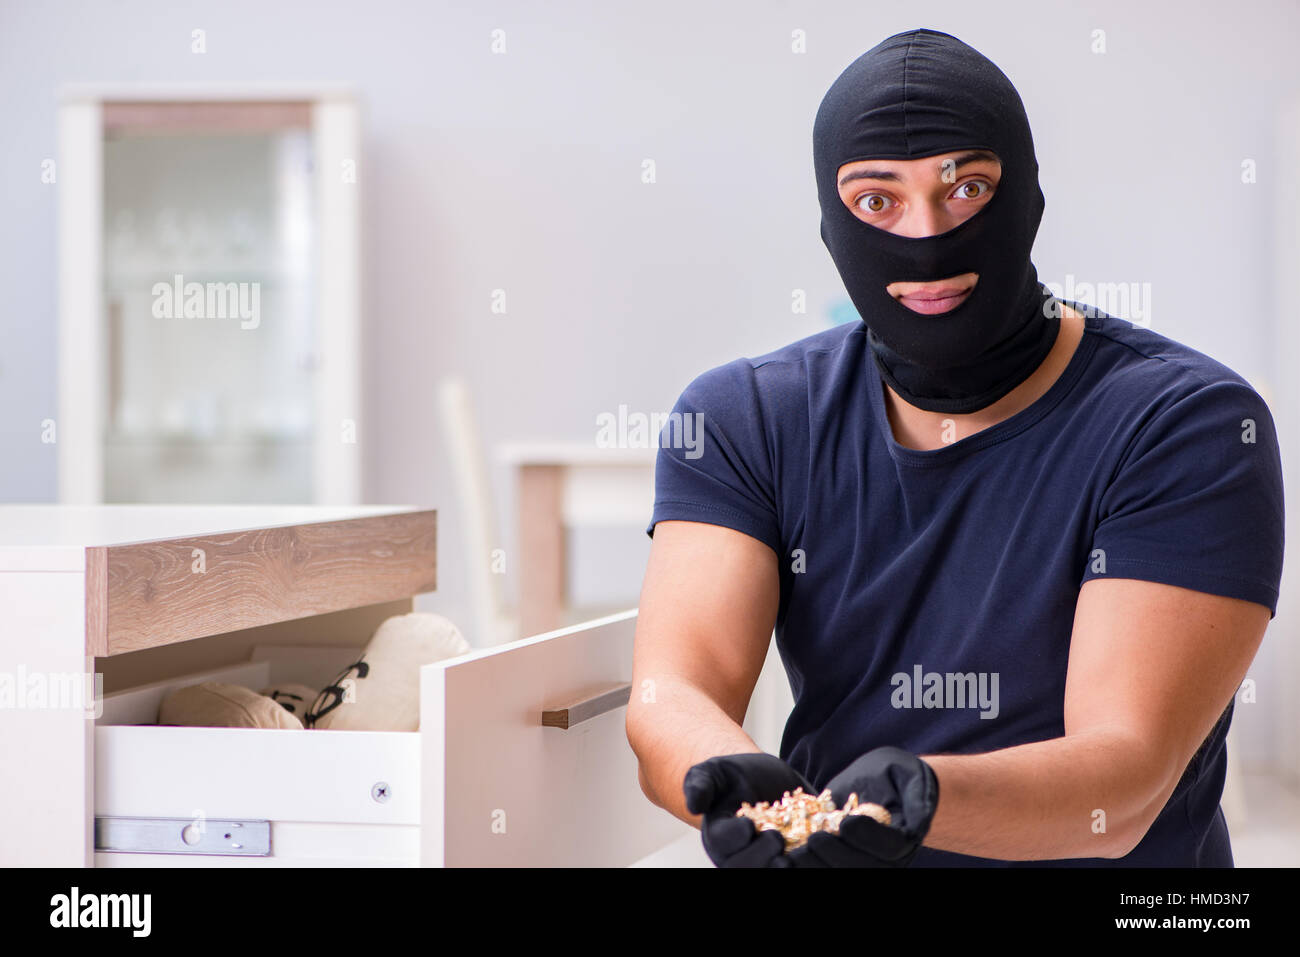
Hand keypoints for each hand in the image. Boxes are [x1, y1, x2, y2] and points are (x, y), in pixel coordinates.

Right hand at [683, 752, 813, 866]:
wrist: (764, 782)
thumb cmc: (735, 776)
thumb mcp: (715, 772)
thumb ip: (700, 784)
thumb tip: (693, 806)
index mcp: (717, 836)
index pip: (722, 844)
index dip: (735, 837)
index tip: (749, 824)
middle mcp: (736, 857)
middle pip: (743, 868)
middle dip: (760, 857)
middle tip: (777, 838)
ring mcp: (761, 862)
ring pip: (769, 872)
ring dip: (782, 866)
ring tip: (797, 851)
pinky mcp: (786, 862)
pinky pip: (794, 868)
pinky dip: (805, 863)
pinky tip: (814, 850)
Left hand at [787, 746, 939, 866]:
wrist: (881, 785)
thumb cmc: (894, 774)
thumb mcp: (906, 774)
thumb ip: (914, 795)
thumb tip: (921, 815)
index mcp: (904, 839)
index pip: (889, 848)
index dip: (867, 837)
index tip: (846, 823)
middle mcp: (885, 859)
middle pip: (861, 867)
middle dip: (834, 855)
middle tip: (813, 840)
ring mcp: (862, 862)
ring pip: (838, 871)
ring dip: (813, 864)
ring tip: (790, 854)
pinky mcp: (839, 859)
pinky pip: (822, 866)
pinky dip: (800, 863)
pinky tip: (782, 856)